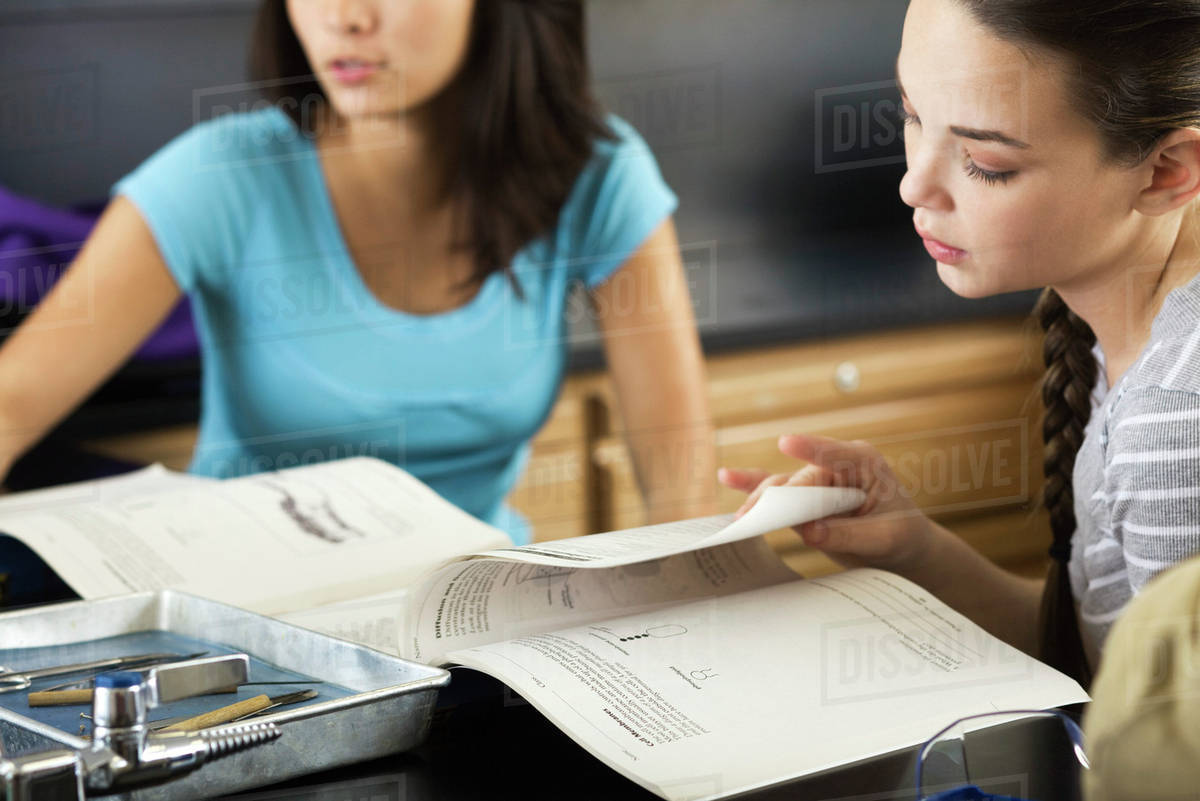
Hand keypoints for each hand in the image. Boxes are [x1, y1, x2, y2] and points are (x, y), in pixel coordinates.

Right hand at [718, 434, 936, 572]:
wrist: (904, 547)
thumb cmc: (901, 535)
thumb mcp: (884, 538)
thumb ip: (847, 534)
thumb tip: (808, 531)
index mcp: (863, 462)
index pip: (833, 453)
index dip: (809, 448)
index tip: (785, 443)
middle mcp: (836, 465)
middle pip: (799, 480)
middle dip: (778, 498)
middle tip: (756, 517)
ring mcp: (817, 480)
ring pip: (782, 488)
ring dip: (762, 502)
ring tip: (742, 518)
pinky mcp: (804, 497)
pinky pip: (775, 490)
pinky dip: (752, 485)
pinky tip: (728, 476)